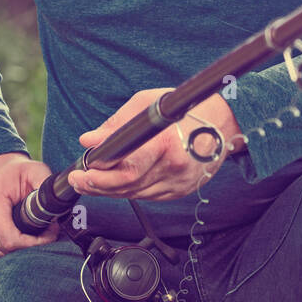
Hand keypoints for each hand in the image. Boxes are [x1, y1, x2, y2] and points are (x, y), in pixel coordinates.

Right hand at [0, 152, 59, 258]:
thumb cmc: (16, 171)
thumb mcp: (35, 171)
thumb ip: (46, 187)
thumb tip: (59, 204)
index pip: (12, 241)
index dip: (36, 243)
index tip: (52, 231)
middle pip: (7, 250)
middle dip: (32, 245)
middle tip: (49, 230)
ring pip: (1, 254)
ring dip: (21, 248)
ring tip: (36, 230)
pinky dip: (10, 248)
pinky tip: (21, 233)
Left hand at [68, 89, 243, 201]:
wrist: (223, 123)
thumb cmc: (185, 109)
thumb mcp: (147, 105)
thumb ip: (116, 125)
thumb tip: (89, 140)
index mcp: (167, 144)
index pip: (127, 168)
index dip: (100, 175)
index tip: (81, 171)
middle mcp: (175, 167)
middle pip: (128, 186)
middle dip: (97, 185)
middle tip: (78, 179)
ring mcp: (179, 183)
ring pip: (135, 194)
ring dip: (109, 190)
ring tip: (91, 181)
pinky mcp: (180, 191)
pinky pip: (147, 196)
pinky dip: (128, 190)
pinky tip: (116, 183)